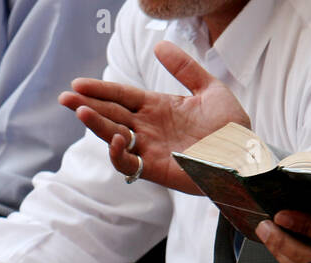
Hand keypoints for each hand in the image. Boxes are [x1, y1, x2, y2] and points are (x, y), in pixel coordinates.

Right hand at [60, 41, 249, 194]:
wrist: (246, 156)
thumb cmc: (230, 127)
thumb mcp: (209, 89)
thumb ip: (185, 68)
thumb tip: (159, 46)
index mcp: (156, 107)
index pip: (121, 96)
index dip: (100, 90)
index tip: (78, 84)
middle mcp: (147, 128)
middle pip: (110, 114)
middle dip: (86, 106)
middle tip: (64, 98)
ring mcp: (149, 149)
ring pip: (113, 137)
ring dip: (96, 125)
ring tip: (80, 112)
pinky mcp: (155, 169)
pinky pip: (128, 164)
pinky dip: (117, 153)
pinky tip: (115, 137)